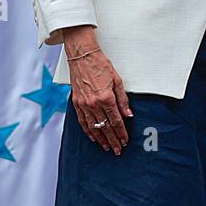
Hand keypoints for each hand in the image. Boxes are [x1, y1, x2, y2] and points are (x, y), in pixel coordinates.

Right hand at [66, 34, 131, 154]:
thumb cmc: (101, 65)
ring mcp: (83, 104)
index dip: (121, 133)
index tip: (125, 141)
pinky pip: (82, 121)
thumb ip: (123, 100)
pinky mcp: (76, 102)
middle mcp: (94, 103)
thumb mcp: (117, 81)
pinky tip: (93, 137)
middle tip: (117, 150)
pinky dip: (88, 130)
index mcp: (106, 98)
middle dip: (112, 140)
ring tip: (107, 147)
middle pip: (105, 127)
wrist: (82, 56)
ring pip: (93, 127)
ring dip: (101, 138)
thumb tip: (128, 115)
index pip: (116, 121)